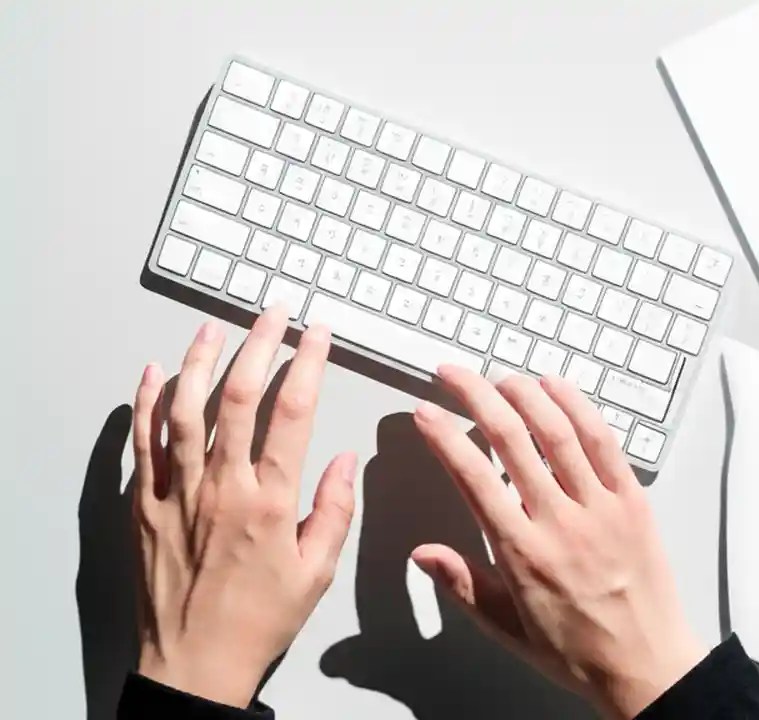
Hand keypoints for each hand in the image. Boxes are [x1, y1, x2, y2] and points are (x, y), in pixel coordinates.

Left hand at [130, 307, 356, 706]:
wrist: (195, 663)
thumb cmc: (259, 620)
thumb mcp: (317, 571)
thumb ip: (333, 511)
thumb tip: (341, 460)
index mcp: (270, 501)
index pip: (292, 413)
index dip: (306, 363)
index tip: (317, 334)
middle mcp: (221, 488)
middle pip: (237, 397)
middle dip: (259, 344)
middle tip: (273, 313)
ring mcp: (177, 493)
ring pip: (185, 409)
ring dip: (201, 361)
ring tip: (216, 327)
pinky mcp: (146, 506)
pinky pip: (144, 443)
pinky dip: (148, 403)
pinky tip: (157, 372)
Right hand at [410, 366, 705, 718]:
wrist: (647, 665)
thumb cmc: (579, 652)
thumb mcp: (506, 629)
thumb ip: (463, 585)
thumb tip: (423, 553)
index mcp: (523, 552)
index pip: (473, 476)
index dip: (444, 436)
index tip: (425, 413)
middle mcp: (560, 521)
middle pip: (512, 437)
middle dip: (476, 395)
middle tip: (454, 374)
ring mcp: (601, 506)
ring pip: (558, 430)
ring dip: (525, 392)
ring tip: (501, 376)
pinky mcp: (633, 500)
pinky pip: (604, 442)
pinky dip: (579, 407)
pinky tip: (558, 389)